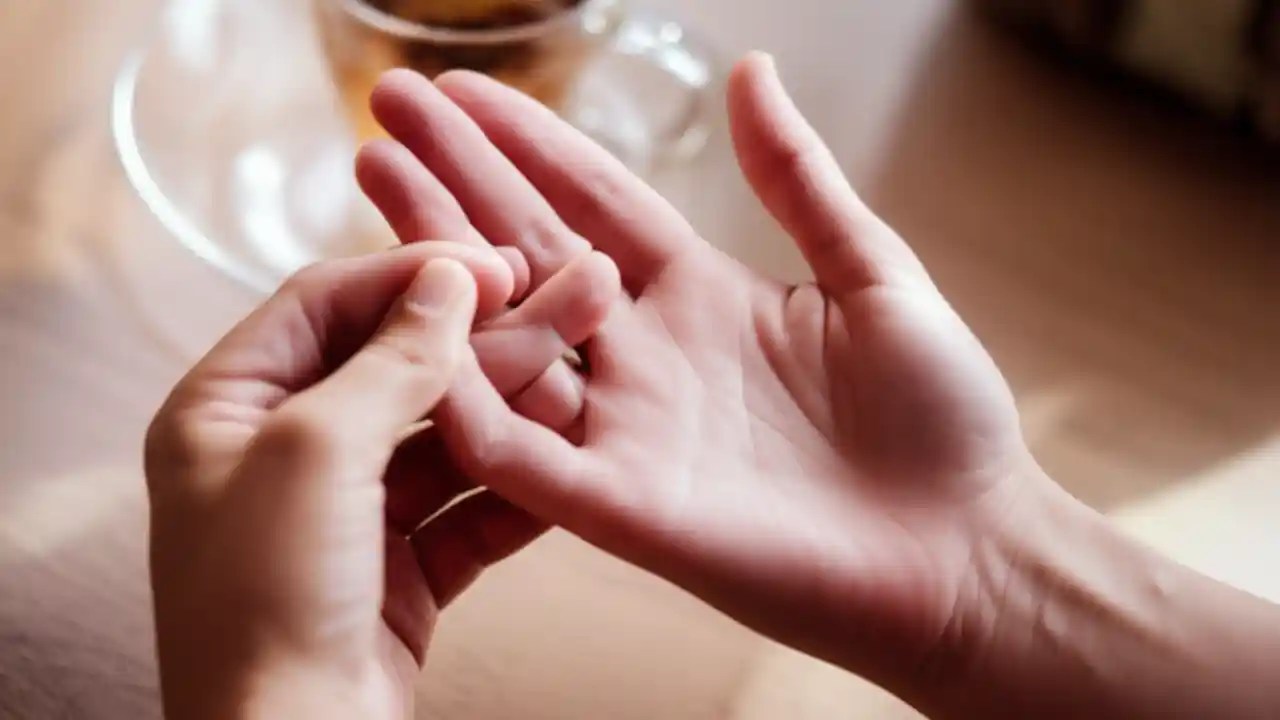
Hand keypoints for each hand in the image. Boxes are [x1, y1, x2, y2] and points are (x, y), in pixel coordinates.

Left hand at [144, 243, 616, 718]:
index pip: (325, 304)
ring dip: (512, 408)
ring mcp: (344, 512)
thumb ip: (389, 359)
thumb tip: (447, 279)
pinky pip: (466, 507)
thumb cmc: (264, 605)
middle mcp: (281, 452)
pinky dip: (516, 485)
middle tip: (571, 298)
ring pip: (442, 436)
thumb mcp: (318, 453)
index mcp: (226, 408)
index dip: (411, 274)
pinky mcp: (398, 567)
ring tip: (583, 374)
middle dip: (486, 337)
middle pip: (396, 365)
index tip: (495, 264)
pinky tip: (570, 457)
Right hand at [359, 56, 1036, 697]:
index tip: (463, 87)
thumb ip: (799, 180)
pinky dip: (464, 397)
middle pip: (528, 251)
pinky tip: (412, 331)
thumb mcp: (873, 275)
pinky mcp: (621, 507)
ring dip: (440, 266)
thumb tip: (753, 70)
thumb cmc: (940, 420)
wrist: (962, 554)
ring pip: (505, 339)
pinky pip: (519, 453)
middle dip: (456, 177)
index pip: (590, 200)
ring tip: (381, 180)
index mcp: (700, 294)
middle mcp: (647, 355)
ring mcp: (626, 430)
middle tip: (386, 107)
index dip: (527, 142)